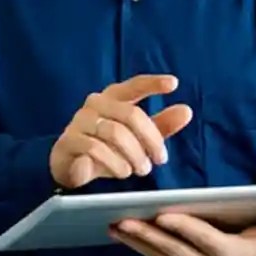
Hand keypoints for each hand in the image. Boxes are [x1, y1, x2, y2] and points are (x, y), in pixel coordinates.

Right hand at [49, 74, 193, 188]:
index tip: (174, 84)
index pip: (133, 85)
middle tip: (160, 160)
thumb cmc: (105, 147)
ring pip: (115, 133)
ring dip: (134, 155)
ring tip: (140, 169)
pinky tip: (122, 172)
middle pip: (131, 114)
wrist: (69, 167)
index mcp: (112, 98)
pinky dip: (115, 163)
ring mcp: (80, 121)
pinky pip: (96, 149)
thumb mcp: (135, 138)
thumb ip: (160, 125)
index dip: (153, 83)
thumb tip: (186, 110)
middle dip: (151, 139)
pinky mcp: (69, 140)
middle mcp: (95, 104)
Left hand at [110, 200, 255, 255]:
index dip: (185, 229)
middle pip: (175, 251)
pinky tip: (118, 233)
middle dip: (148, 236)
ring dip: (136, 242)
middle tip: (122, 219)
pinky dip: (138, 248)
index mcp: (233, 255)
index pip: (205, 240)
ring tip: (112, 224)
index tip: (163, 217)